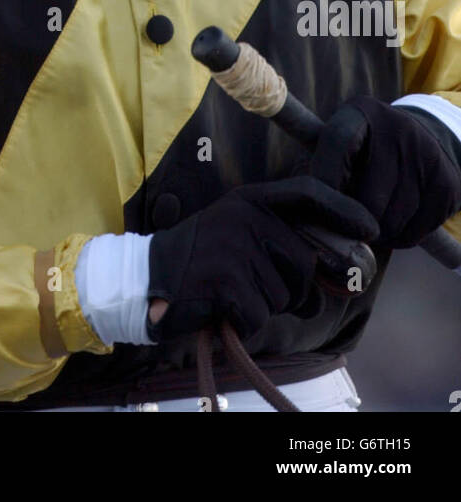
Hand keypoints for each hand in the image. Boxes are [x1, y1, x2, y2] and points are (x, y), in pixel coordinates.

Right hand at [146, 175, 378, 344]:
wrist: (144, 277)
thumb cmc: (201, 260)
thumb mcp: (239, 234)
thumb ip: (282, 246)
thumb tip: (332, 286)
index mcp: (249, 199)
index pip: (308, 193)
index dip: (343, 209)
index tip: (372, 228)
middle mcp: (245, 216)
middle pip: (304, 263)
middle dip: (291, 288)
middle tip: (256, 288)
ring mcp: (234, 247)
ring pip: (285, 294)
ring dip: (265, 305)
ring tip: (231, 292)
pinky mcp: (225, 281)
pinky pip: (259, 315)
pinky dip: (244, 323)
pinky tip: (221, 309)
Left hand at [310, 96, 460, 247]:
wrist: (424, 141)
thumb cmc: (366, 151)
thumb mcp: (342, 143)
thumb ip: (320, 167)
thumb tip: (301, 213)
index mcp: (362, 112)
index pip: (337, 143)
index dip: (324, 180)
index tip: (318, 208)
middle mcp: (398, 128)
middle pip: (367, 196)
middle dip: (352, 221)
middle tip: (346, 224)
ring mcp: (427, 156)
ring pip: (391, 221)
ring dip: (375, 235)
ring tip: (368, 224)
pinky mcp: (447, 184)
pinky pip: (414, 232)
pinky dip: (399, 239)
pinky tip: (393, 223)